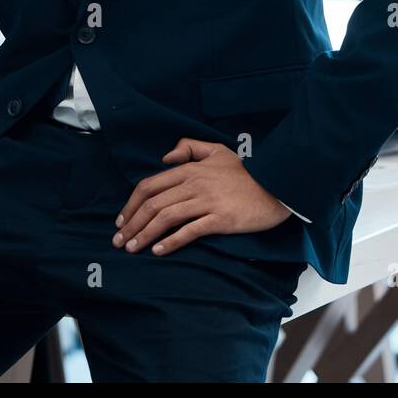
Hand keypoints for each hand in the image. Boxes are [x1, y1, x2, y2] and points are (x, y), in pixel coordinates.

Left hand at [113, 138, 290, 256]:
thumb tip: (165, 158)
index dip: (131, 204)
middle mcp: (194, 184)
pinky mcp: (220, 219)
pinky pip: (189, 231)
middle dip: (132, 224)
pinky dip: (171, 241)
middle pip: (153, 204)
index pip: (150, 185)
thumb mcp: (218, 150)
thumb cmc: (247, 171)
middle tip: (119, 241)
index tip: (121, 221)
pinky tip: (158, 251)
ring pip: (166, 218)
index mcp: (190, 169)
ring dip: (145, 235)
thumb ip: (190, 147)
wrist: (277, 186)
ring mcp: (207, 202)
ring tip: (132, 249)